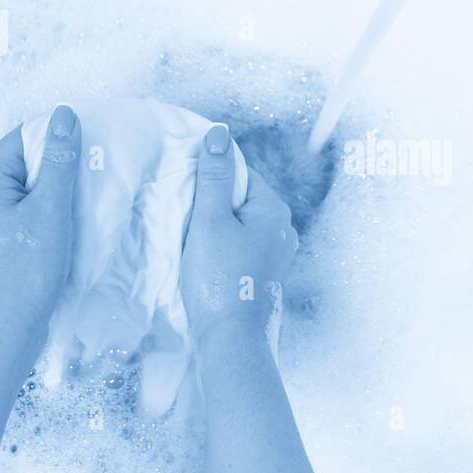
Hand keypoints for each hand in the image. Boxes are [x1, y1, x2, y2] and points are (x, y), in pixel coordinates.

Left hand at [0, 105, 80, 335]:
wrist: (8, 328)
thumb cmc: (29, 269)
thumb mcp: (50, 210)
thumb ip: (59, 161)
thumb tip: (65, 116)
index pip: (21, 138)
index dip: (55, 137)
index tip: (88, 145)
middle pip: (22, 164)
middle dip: (56, 166)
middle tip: (90, 174)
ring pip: (23, 191)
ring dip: (52, 191)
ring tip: (81, 201)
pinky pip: (21, 213)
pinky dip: (43, 213)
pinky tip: (65, 225)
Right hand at [182, 123, 298, 345]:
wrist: (230, 339)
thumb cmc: (219, 279)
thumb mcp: (210, 220)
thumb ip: (214, 176)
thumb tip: (218, 133)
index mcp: (274, 208)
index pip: (239, 173)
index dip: (210, 180)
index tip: (187, 196)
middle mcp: (284, 228)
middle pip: (241, 199)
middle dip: (213, 205)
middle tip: (188, 222)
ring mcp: (278, 253)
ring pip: (240, 224)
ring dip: (216, 229)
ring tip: (195, 244)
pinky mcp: (267, 274)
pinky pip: (243, 247)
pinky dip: (224, 249)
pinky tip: (207, 262)